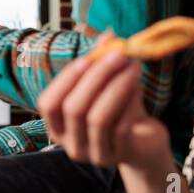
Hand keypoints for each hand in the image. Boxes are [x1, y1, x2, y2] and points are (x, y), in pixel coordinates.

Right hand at [38, 42, 171, 167]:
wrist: (144, 143)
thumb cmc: (120, 111)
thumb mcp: (109, 86)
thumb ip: (103, 63)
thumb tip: (108, 34)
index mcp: (58, 126)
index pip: (49, 104)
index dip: (65, 80)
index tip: (87, 58)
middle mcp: (70, 143)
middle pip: (74, 109)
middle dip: (97, 77)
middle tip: (120, 54)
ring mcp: (93, 154)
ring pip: (98, 118)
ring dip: (117, 87)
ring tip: (134, 66)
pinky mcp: (117, 157)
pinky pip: (121, 128)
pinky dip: (130, 104)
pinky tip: (138, 88)